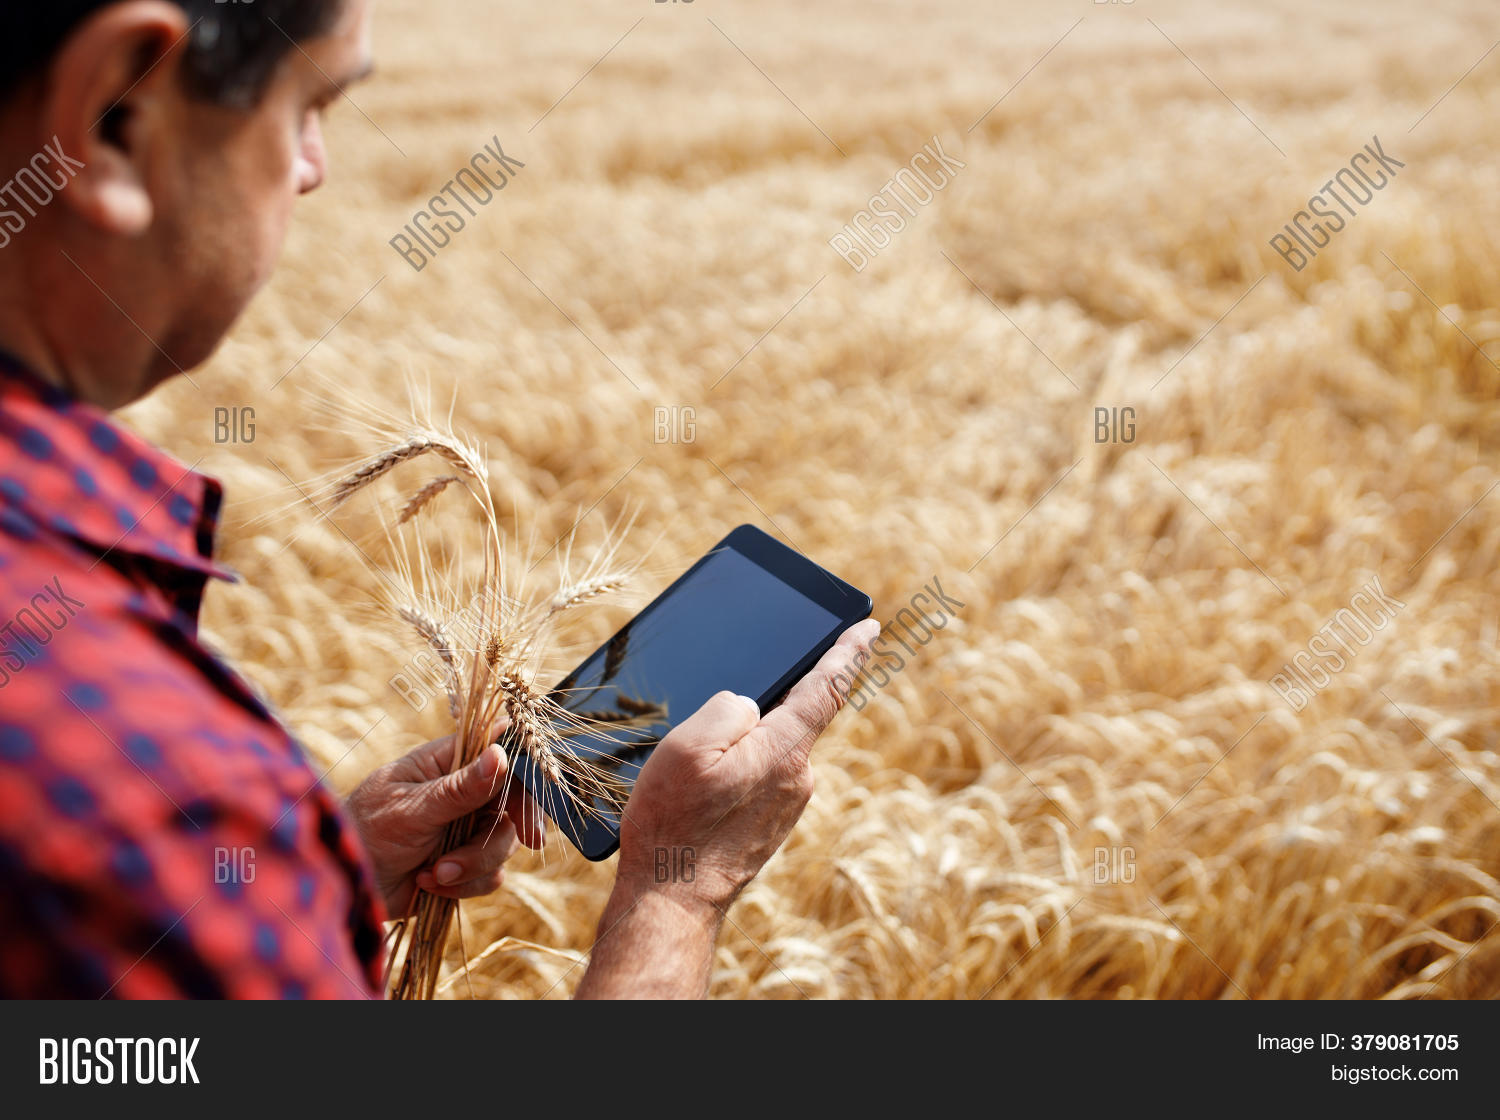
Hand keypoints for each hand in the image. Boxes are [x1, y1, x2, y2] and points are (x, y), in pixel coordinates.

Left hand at [345, 720, 544, 915]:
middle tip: (530, 841)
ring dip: (475, 863)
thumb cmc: (366, 833)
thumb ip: (459, 788)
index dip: (525, 770)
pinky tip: (431, 884)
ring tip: (437, 872)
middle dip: (511, 828)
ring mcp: (466, 828)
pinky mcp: (465, 864)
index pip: (501, 751)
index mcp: (448, 762)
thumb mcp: (412, 809)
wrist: (347, 887)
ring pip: (505, 842)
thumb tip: (501, 753)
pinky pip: (490, 874)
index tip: (535, 795)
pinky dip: (465, 885)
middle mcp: (463, 791)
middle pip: (515, 801)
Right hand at [616, 618, 879, 912]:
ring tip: (689, 777)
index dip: (848, 652)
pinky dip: (734, 775)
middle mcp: (797, 777)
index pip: (827, 688)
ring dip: (737, 750)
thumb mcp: (689, 747)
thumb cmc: (675, 822)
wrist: (674, 898)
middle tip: (710, 730)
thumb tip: (751, 707)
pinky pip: (757, 779)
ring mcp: (787, 804)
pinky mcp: (771, 825)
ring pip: (767, 751)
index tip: (869, 627)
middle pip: (788, 718)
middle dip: (758, 710)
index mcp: (783, 750)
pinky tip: (698, 796)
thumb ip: (729, 710)